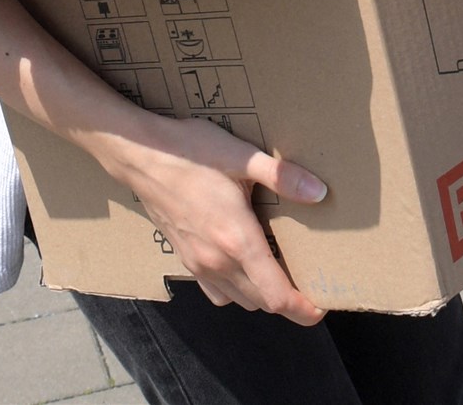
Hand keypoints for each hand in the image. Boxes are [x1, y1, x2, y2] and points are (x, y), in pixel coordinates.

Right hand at [110, 113, 328, 323]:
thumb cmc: (191, 152)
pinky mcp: (185, 258)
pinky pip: (216, 290)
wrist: (140, 155)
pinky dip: (237, 289)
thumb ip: (282, 176)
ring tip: (283, 274)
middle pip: (262, 303)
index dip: (302, 309)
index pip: (276, 296)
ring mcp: (198, 264)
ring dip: (263, 295)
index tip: (322, 305)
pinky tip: (245, 266)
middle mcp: (217, 261)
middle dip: (289, 302)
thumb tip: (319, 192)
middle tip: (311, 284)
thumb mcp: (242, 156)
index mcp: (236, 241)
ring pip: (239, 299)